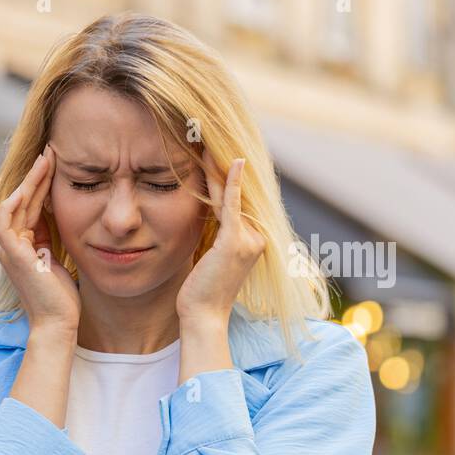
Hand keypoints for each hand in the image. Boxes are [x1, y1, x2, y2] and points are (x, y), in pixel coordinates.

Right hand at [0, 143, 78, 334]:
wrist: (59, 323)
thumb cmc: (64, 298)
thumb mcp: (60, 258)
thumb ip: (54, 237)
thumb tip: (63, 213)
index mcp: (23, 246)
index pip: (30, 207)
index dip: (41, 184)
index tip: (57, 163)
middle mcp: (11, 246)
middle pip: (21, 201)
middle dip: (37, 175)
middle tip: (52, 150)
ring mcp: (8, 250)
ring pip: (13, 205)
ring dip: (29, 181)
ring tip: (46, 159)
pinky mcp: (11, 254)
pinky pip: (5, 220)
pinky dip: (15, 201)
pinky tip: (31, 185)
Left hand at [175, 152, 265, 323]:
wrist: (203, 317)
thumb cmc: (200, 292)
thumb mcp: (209, 259)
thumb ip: (215, 237)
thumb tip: (207, 215)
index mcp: (251, 240)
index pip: (236, 202)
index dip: (225, 177)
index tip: (212, 152)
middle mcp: (255, 237)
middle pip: (236, 195)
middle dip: (221, 167)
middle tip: (208, 138)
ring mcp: (248, 240)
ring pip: (231, 197)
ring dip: (219, 169)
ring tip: (206, 142)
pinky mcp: (234, 243)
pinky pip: (232, 207)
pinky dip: (231, 184)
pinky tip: (232, 161)